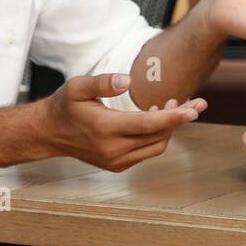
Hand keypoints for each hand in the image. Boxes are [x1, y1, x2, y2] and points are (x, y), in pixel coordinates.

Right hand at [43, 72, 206, 171]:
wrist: (49, 133)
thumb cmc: (65, 106)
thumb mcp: (77, 86)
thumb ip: (102, 82)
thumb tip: (127, 80)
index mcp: (105, 129)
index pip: (148, 124)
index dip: (174, 116)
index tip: (194, 109)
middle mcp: (113, 149)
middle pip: (158, 136)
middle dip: (180, 119)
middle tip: (196, 102)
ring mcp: (116, 161)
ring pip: (156, 146)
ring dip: (169, 128)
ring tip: (173, 106)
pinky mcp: (118, 165)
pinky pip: (147, 152)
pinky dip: (157, 136)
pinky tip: (155, 118)